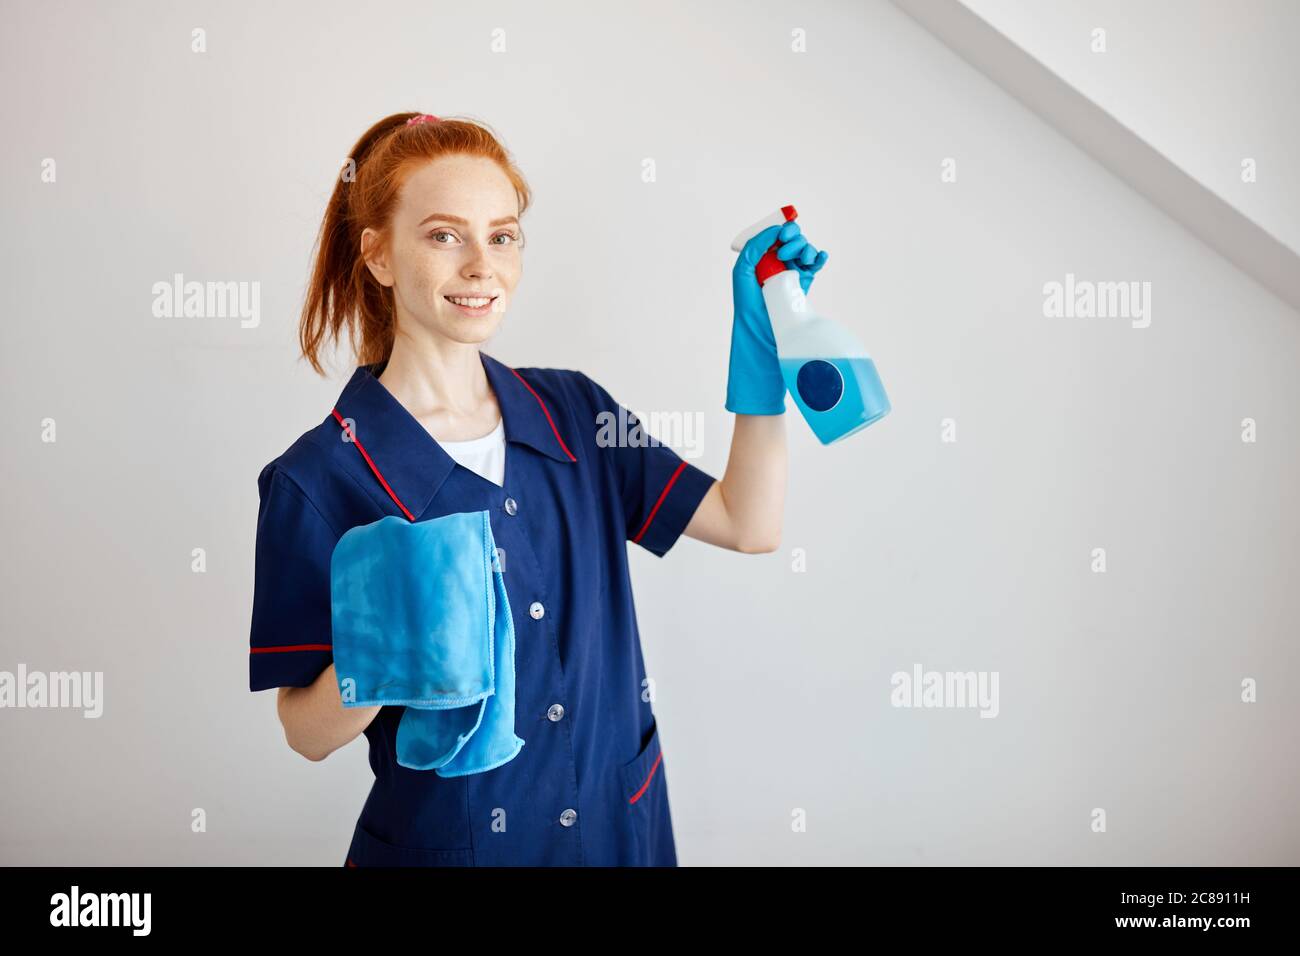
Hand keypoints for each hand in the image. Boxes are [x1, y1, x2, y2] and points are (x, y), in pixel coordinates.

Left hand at [725, 221, 828, 414]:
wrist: (762, 332)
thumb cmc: (748, 304)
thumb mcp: (743, 271)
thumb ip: (755, 247)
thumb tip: (776, 230)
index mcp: (761, 258)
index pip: (776, 235)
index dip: (782, 230)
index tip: (783, 235)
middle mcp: (777, 264)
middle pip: (793, 240)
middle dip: (794, 240)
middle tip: (786, 253)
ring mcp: (792, 274)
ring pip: (805, 250)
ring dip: (807, 248)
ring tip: (801, 260)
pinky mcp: (805, 285)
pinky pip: (816, 264)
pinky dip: (820, 257)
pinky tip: (819, 257)